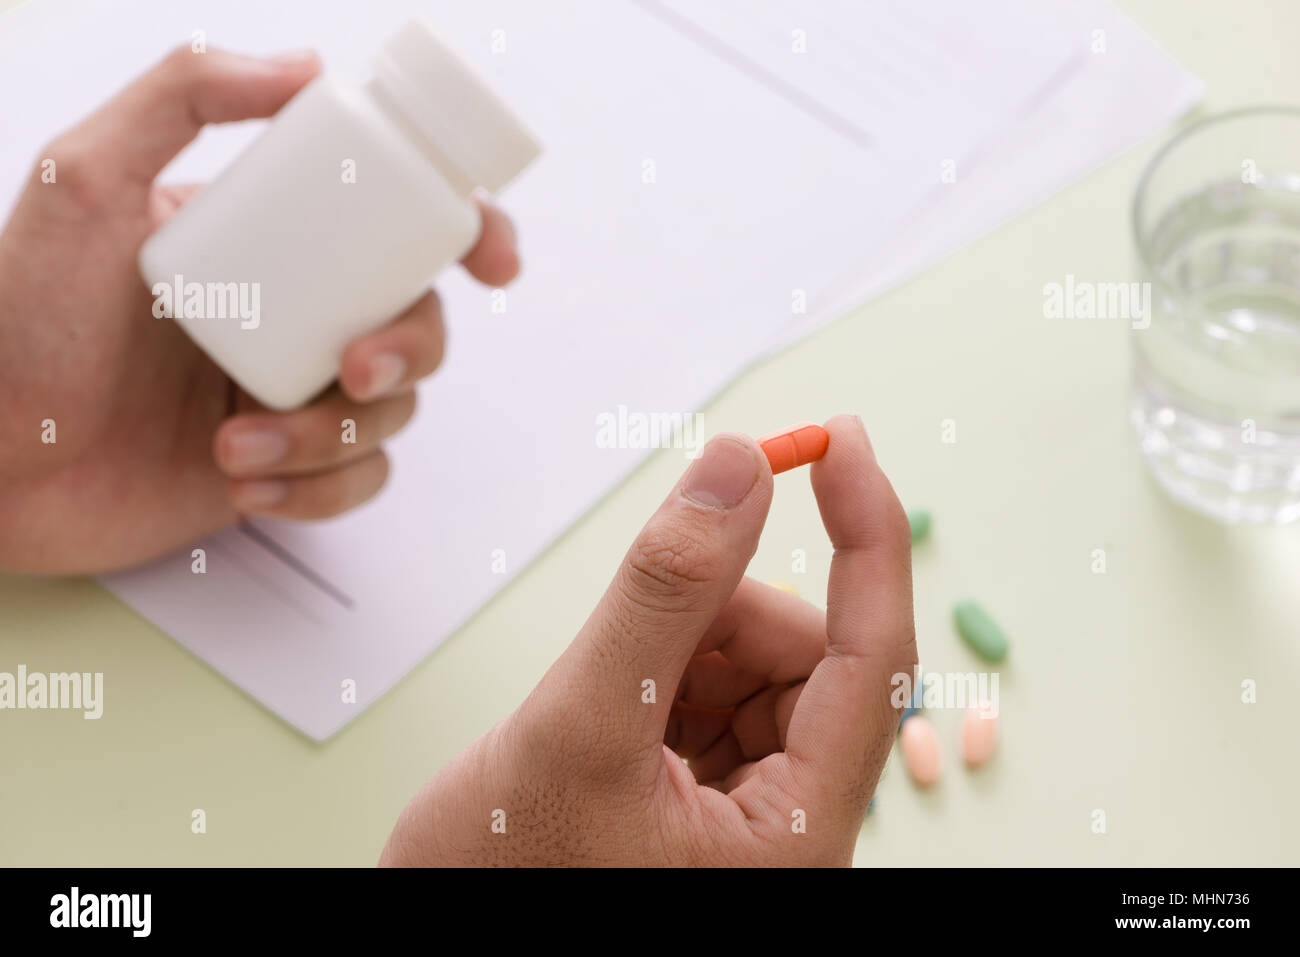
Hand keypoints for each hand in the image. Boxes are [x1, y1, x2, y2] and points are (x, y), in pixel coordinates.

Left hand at [0, 47, 519, 573]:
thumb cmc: (17, 320)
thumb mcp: (85, 179)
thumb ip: (183, 96)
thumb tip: (309, 65)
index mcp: (270, 243)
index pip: (394, 228)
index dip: (467, 236)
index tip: (491, 257)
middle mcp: (294, 316)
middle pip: (418, 325)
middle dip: (409, 352)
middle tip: (352, 370)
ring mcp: (291, 395)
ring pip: (390, 413)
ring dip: (334, 437)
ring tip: (238, 444)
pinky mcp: (284, 467)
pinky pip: (355, 482)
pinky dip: (319, 491)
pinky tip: (247, 484)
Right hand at [381, 415, 915, 866]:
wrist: (435, 938)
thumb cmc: (499, 882)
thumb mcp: (579, 726)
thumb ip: (664, 592)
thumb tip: (739, 473)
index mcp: (793, 837)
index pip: (871, 659)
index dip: (865, 539)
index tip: (840, 440)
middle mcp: (788, 826)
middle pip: (803, 661)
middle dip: (720, 618)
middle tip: (632, 640)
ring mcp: (747, 813)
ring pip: (752, 669)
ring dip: (681, 646)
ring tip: (601, 702)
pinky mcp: (704, 795)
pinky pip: (711, 690)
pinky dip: (662, 668)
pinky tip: (608, 710)